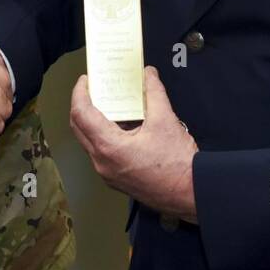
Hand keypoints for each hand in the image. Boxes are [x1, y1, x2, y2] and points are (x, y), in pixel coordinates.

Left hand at [69, 66, 197, 221]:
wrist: (190, 193)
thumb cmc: (177, 165)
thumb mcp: (165, 120)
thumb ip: (153, 93)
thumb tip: (148, 75)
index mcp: (109, 147)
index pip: (81, 114)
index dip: (79, 93)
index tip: (85, 81)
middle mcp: (102, 162)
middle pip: (80, 128)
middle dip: (83, 105)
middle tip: (93, 89)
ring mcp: (108, 173)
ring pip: (90, 141)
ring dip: (95, 121)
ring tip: (109, 104)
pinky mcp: (116, 178)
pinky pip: (102, 153)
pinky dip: (105, 135)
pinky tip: (122, 125)